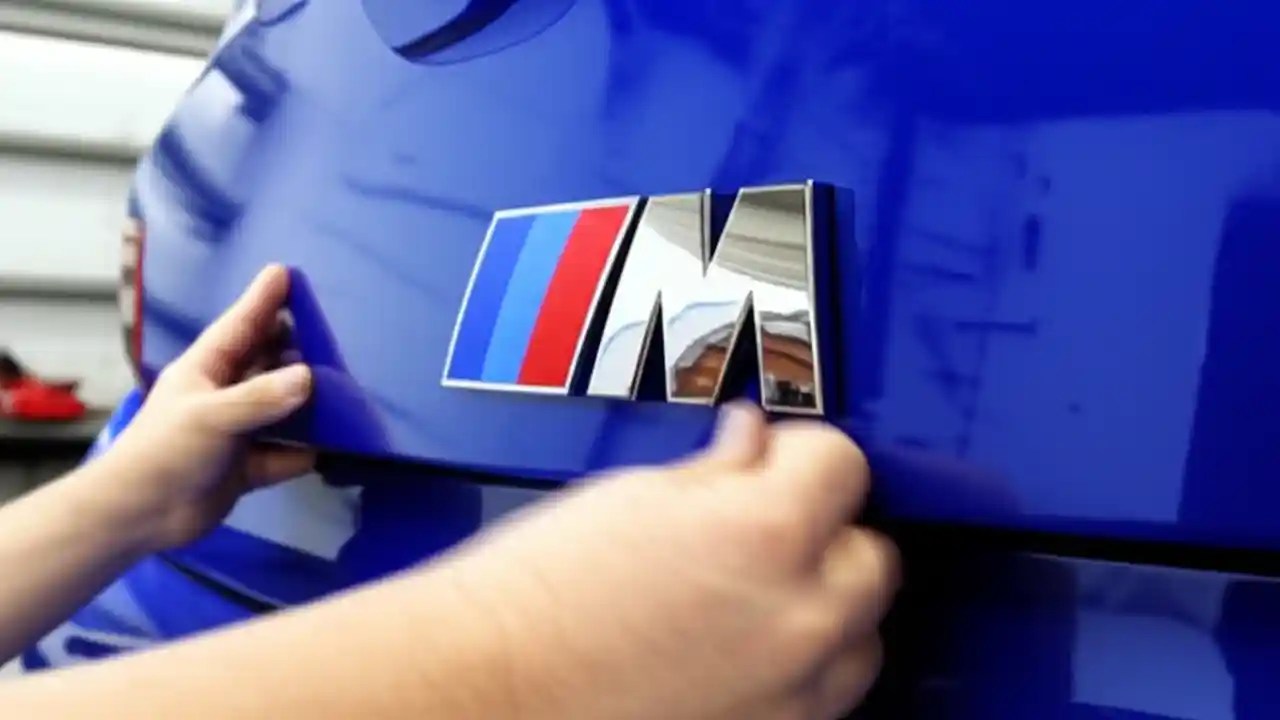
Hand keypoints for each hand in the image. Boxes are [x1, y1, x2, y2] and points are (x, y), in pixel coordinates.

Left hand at [97, 265, 314, 552]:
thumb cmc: (166, 452)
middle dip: (300, 349)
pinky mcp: (250, 466)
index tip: (287, 271)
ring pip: (284, 408)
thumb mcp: (211, 416)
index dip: (264, 299)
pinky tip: (338, 445)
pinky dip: (309, 450)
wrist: (141, 515)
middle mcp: (226, 394)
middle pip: (269, 363)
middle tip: (336, 334)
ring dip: (311, 402)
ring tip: (348, 388)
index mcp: (207, 369)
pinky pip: (289, 453)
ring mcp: (240, 431)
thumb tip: (310, 377)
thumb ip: (261, 397)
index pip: (242, 325)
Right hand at [444, 404, 897, 719]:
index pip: (844, 462)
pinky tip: (739, 648)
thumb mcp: (634, 494)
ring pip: (861, 635)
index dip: (800, 452)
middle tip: (764, 525)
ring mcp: (790, 693)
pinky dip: (798, 669)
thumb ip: (719, 471)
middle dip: (824, 531)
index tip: (774, 459)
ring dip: (823, 607)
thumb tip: (756, 446)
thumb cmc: (538, 593)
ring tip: (753, 595)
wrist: (487, 684)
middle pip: (872, 556)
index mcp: (766, 533)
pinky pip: (822, 695)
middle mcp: (799, 619)